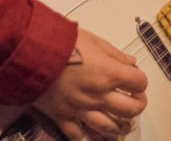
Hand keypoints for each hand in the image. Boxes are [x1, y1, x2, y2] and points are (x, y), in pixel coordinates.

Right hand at [33, 27, 147, 139]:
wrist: (30, 51)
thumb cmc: (60, 41)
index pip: (138, 82)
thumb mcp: (93, 40)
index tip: (136, 78)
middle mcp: (98, 95)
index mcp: (108, 73)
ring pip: (109, 128)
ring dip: (120, 126)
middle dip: (138, 105)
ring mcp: (81, 109)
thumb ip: (114, 54)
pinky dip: (86, 135)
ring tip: (124, 123)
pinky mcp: (62, 116)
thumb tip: (130, 62)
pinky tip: (91, 131)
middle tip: (136, 101)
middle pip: (130, 109)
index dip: (140, 81)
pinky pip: (78, 134)